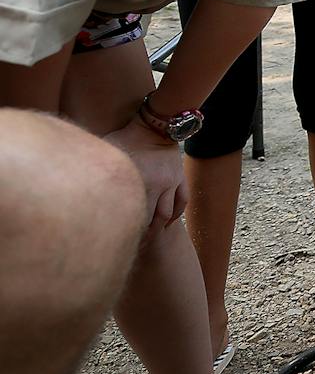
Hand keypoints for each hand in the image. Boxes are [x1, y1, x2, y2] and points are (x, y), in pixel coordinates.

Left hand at [105, 119, 185, 241]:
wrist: (155, 125)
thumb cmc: (125, 137)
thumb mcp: (107, 153)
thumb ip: (97, 172)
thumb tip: (73, 188)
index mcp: (139, 181)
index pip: (133, 215)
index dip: (126, 232)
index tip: (116, 244)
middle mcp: (157, 185)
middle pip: (152, 219)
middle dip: (143, 235)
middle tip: (132, 247)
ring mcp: (171, 182)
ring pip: (168, 213)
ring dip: (159, 228)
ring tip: (149, 238)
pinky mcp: (180, 178)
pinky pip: (181, 201)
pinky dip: (175, 214)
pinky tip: (166, 223)